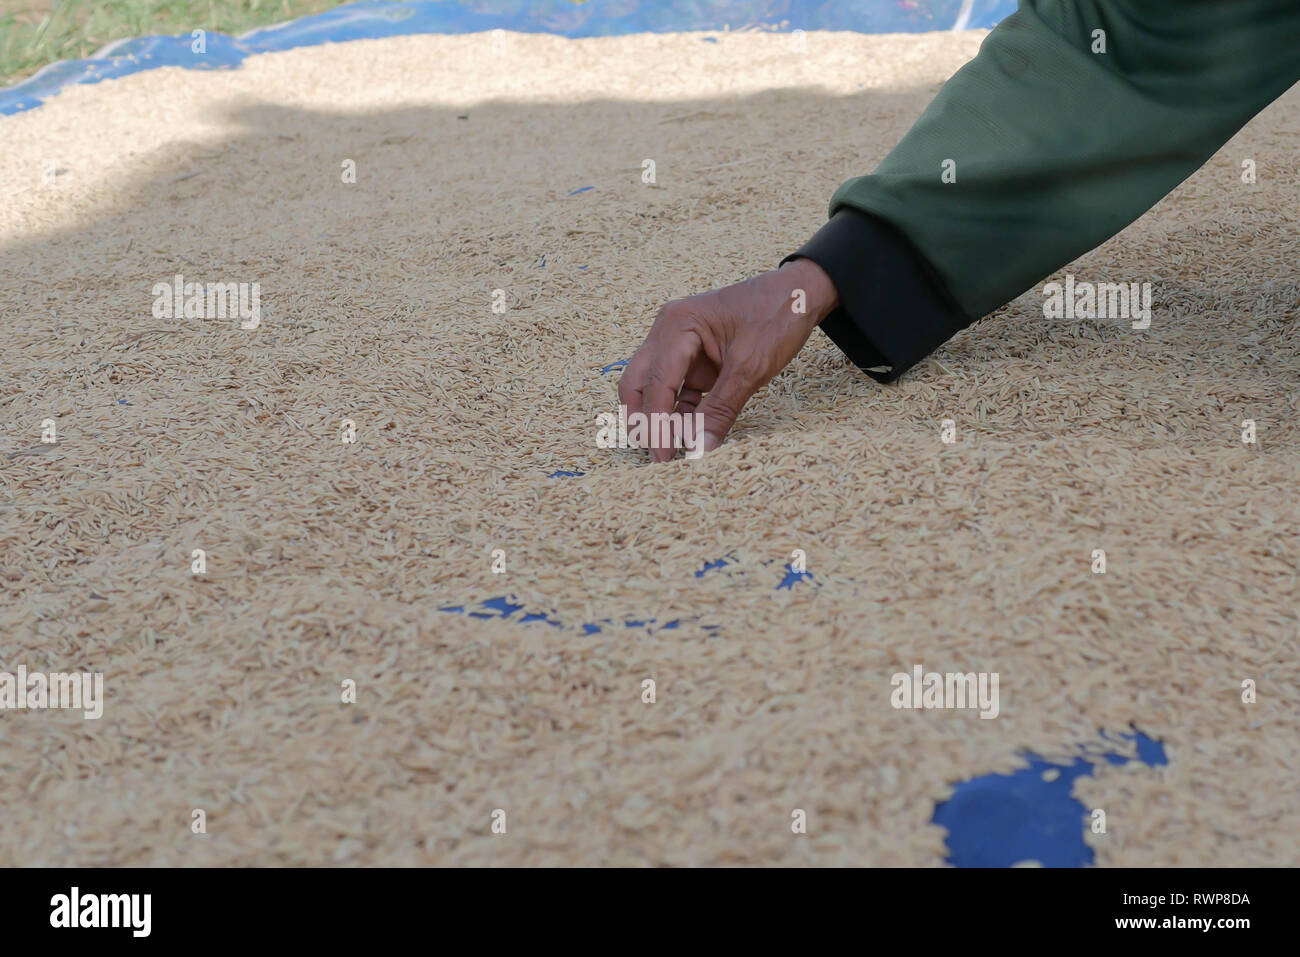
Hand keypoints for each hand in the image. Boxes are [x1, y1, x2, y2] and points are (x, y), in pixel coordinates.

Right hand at [618, 258, 838, 461]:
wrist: (800, 294)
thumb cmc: (776, 316)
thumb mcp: (750, 367)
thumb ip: (722, 409)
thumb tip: (699, 447)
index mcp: (678, 326)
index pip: (656, 382)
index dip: (655, 423)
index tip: (662, 456)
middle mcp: (670, 332)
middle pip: (640, 383)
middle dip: (643, 420)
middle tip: (656, 457)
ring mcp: (680, 346)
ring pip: (656, 388)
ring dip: (662, 419)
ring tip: (672, 452)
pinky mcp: (695, 359)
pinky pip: (679, 390)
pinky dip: (681, 412)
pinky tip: (688, 435)